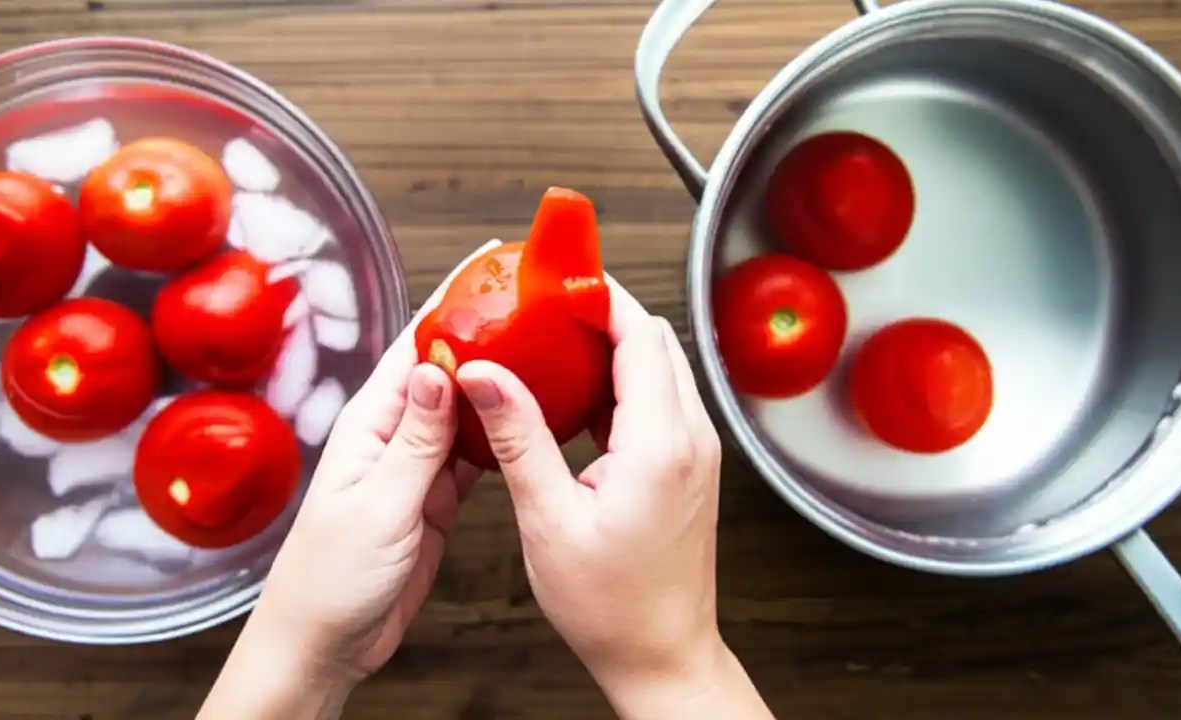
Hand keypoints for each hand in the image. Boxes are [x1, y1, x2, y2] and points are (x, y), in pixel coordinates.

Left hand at [199, 241, 498, 719]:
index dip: (450, 302)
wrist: (325, 643)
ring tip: (543, 351)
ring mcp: (414, 466)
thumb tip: (440, 370)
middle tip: (533, 303)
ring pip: (464, 409)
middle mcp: (393, 435)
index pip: (416, 346)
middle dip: (484, 333)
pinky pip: (472, 454)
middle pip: (446, 368)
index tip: (486, 264)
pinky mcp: (434, 498)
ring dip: (496, 383)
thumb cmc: (329, 581)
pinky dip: (499, 435)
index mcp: (370, 424)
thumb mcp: (379, 505)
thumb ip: (416, 440)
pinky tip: (527, 421)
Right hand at [456, 280, 771, 718]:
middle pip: (655, 342)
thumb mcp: (547, 518)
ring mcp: (696, 453)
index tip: (561, 276)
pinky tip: (576, 397)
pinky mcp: (689, 468)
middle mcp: (691, 439)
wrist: (660, 656)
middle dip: (605, 314)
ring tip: (555, 343)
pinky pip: (659, 403)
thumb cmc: (610, 605)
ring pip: (660, 369)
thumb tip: (485, 375)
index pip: (640, 335)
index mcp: (660, 444)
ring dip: (614, 348)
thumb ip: (518, 437)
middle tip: (548, 306)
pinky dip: (622, 385)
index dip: (601, 296)